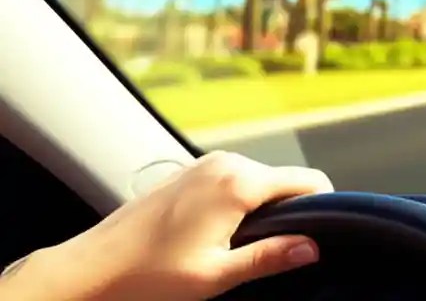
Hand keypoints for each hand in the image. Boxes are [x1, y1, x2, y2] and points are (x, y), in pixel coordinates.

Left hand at [4, 151, 331, 300]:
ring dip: (263, 209)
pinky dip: (241, 204)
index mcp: (237, 183)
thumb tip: (312, 247)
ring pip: (260, 180)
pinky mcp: (191, 171)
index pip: (308, 181)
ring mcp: (205, 164)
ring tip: (241, 248)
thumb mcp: (216, 275)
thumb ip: (270, 257)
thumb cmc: (147, 276)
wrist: (89, 270)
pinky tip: (219, 235)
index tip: (321, 237)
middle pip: (285, 181)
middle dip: (291, 212)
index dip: (324, 208)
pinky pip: (235, 180)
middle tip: (275, 253)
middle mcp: (225, 162)